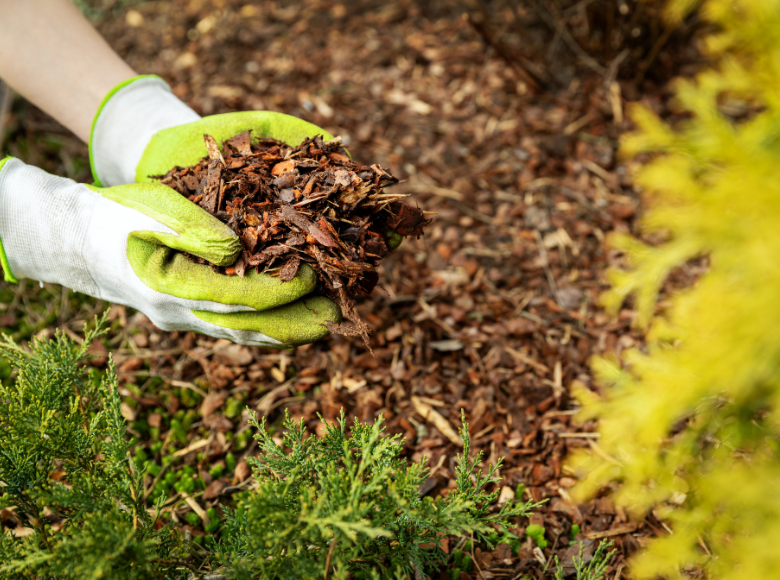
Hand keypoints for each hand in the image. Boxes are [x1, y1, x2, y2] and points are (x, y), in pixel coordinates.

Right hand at [0, 157, 339, 347]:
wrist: (76, 240)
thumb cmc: (115, 216)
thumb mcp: (151, 211)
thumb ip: (194, 231)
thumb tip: (238, 252)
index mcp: (171, 288)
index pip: (241, 298)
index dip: (282, 290)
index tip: (314, 276)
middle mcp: (179, 314)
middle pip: (248, 328)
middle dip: (295, 325)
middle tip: (337, 321)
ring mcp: (181, 320)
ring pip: (242, 333)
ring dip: (284, 331)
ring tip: (323, 324)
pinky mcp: (185, 315)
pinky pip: (231, 327)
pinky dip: (263, 325)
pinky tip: (288, 319)